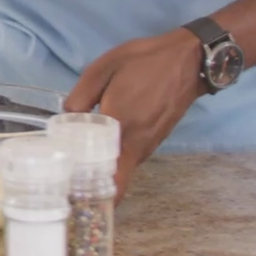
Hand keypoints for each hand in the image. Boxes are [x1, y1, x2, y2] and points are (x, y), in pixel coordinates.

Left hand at [64, 28, 205, 195]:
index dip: (95, 192)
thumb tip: (67, 119)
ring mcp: (152, 143)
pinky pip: (135, 156)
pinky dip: (120, 159)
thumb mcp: (102, 69)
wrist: (189, 60)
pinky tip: (104, 148)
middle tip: (73, 183)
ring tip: (82, 167)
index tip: (74, 195)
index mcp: (121, 128)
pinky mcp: (159, 138)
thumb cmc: (143, 62)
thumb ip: (81, 96)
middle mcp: (139, 144)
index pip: (112, 179)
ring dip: (109, 173)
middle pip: (119, 181)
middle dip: (99, 189)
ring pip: (127, 168)